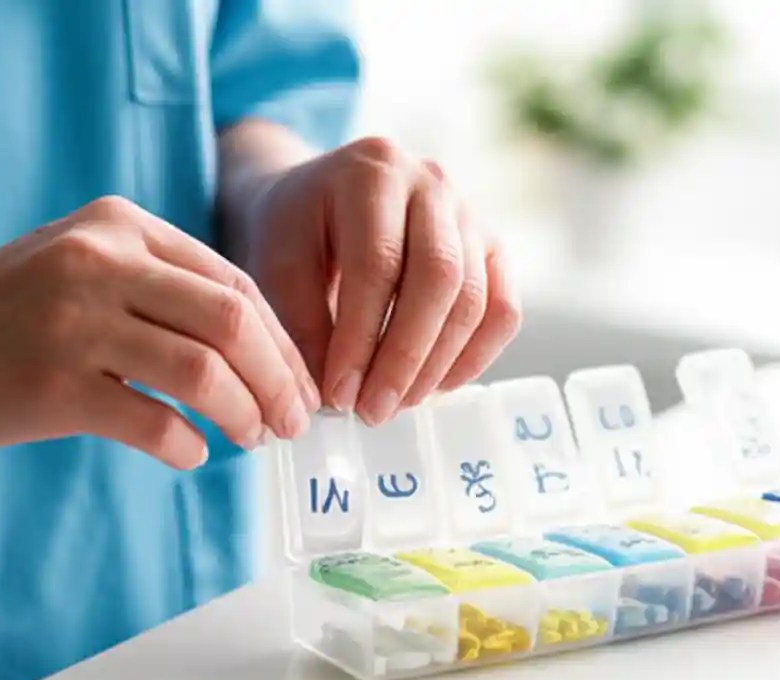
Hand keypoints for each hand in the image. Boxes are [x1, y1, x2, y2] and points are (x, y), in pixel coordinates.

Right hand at [0, 196, 316, 467]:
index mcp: (118, 225)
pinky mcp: (49, 384)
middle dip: (280, 379)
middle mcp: (100, 261)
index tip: (298, 384)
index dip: (281, 341)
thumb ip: (154, 287)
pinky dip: (185, 445)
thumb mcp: (75, 266)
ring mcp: (73, 321)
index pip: (232, 283)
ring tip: (252, 438)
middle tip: (294, 421)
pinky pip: (151, 422)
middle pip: (232, 322)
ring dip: (244, 413)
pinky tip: (189, 454)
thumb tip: (252, 352)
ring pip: (203, 370)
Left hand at [244, 137, 521, 425]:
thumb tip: (333, 394)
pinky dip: (475, 357)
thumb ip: (301, 320)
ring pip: (474, 297)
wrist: (320, 195)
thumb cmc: (296, 228)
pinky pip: (502, 309)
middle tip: (373, 411)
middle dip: (406, 356)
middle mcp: (431, 182)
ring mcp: (469, 213)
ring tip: (397, 405)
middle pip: (439, 277)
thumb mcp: (277, 260)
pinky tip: (435, 387)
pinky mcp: (491, 247)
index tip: (338, 395)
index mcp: (371, 169)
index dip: (360, 338)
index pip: (377, 263)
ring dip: (437, 364)